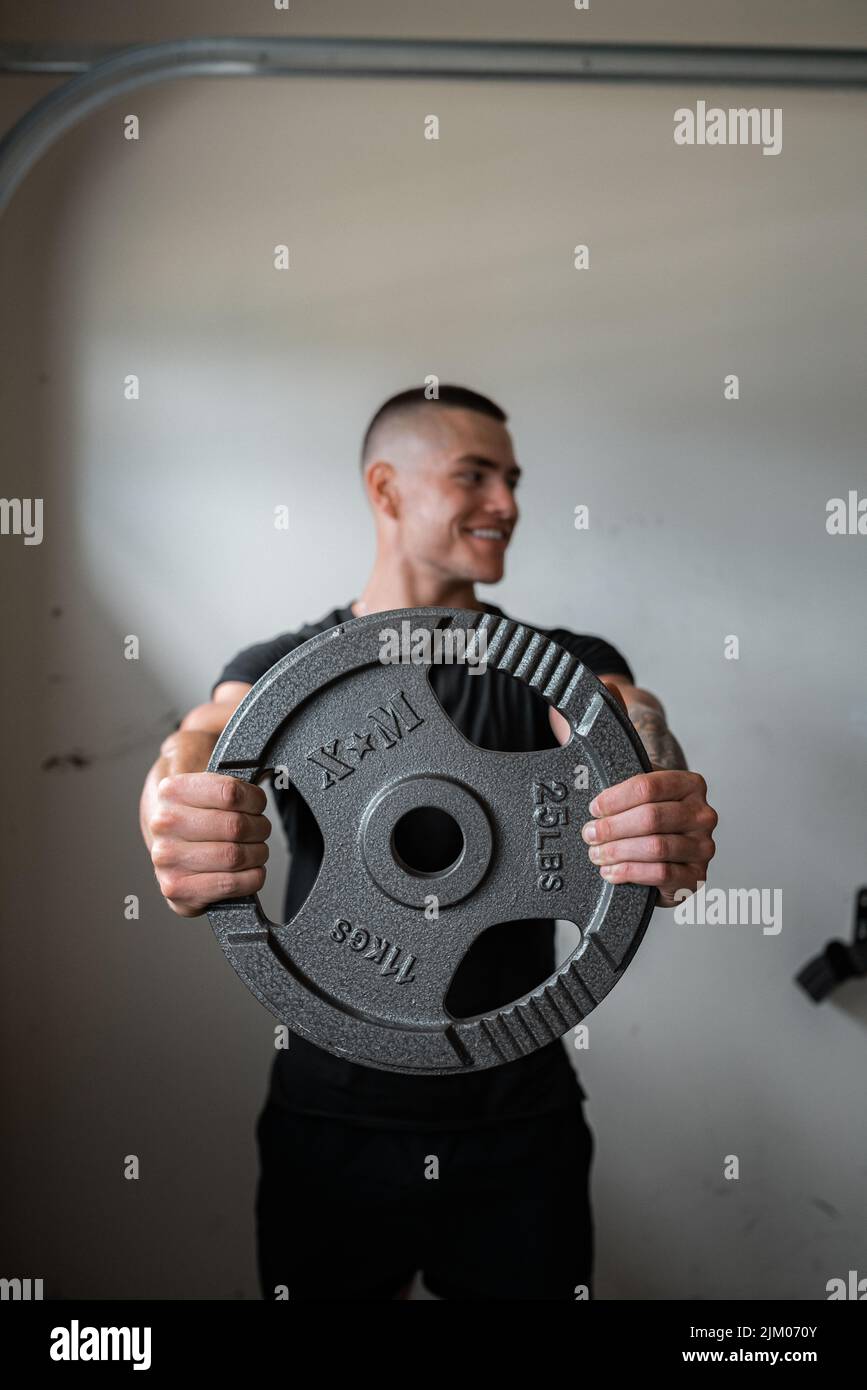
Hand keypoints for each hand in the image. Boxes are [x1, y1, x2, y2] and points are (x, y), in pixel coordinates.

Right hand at [149, 768, 270, 917]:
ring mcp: (166, 861)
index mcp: (170, 791)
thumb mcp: (193, 759)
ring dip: (257, 853)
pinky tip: (249, 870)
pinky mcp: (176, 890)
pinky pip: (229, 885)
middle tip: (259, 827)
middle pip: (237, 827)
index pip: (231, 794)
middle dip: (260, 828)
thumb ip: (207, 756)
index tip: (256, 803)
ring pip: (235, 856)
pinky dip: (250, 879)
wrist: (166, 827)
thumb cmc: (189, 797)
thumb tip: (224, 766)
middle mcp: (163, 826)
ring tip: (254, 848)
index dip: (255, 799)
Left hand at [580, 769, 716, 908]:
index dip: (615, 799)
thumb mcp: (644, 796)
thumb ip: (625, 789)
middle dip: (613, 827)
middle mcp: (702, 814)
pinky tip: (612, 871)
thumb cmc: (655, 819)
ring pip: (655, 847)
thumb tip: (589, 787)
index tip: (595, 808)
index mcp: (690, 785)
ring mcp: (703, 846)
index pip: (648, 787)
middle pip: (651, 817)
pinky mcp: (697, 876)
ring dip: (618, 851)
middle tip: (591, 834)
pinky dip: (630, 872)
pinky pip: (661, 873)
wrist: (674, 854)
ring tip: (598, 853)